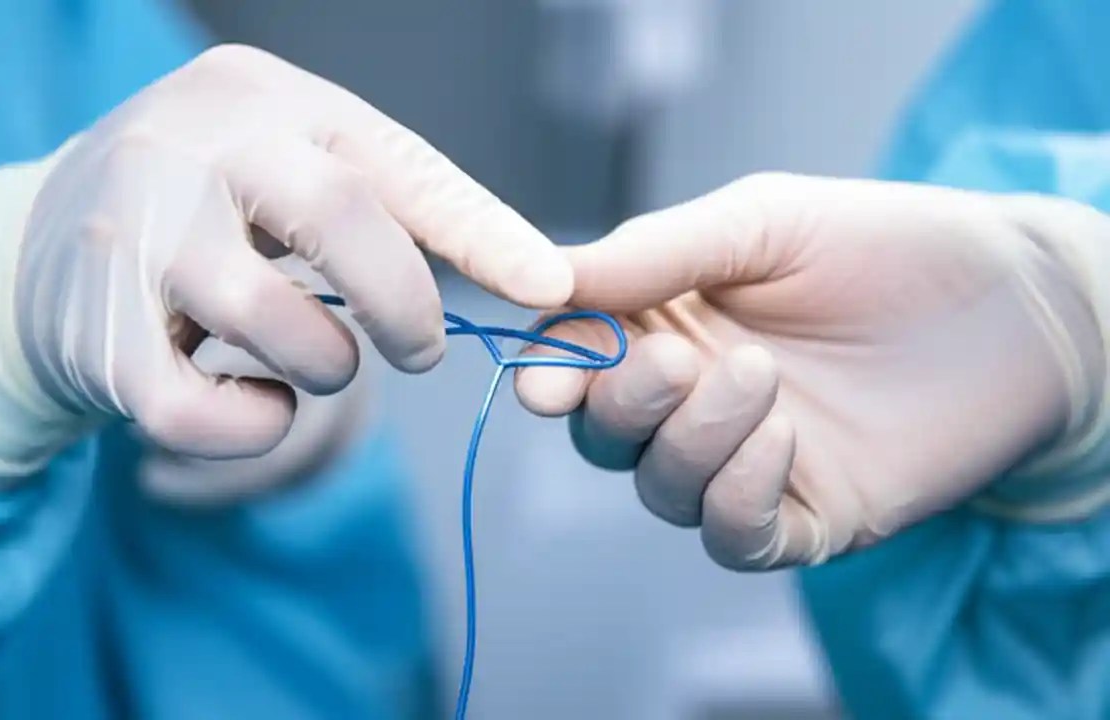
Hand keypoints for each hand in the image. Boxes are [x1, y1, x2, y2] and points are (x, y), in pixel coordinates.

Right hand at [0, 45, 571, 496]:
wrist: (40, 243)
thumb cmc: (206, 209)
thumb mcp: (289, 170)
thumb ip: (388, 205)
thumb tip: (532, 274)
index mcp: (262, 97)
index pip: (397, 165)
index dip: (485, 233)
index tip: (553, 288)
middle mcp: (191, 144)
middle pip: (338, 219)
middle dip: (403, 303)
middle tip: (420, 351)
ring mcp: (132, 231)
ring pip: (272, 319)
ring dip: (325, 365)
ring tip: (317, 360)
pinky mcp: (91, 328)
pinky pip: (198, 409)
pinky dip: (253, 426)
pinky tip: (258, 404)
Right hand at [515, 173, 1109, 568]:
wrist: (1016, 304)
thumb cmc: (886, 245)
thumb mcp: (763, 221)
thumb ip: (657, 252)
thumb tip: (551, 275)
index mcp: (666, 322)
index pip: (576, 359)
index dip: (551, 372)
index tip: (547, 382)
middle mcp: (693, 399)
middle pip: (604, 432)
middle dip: (622, 404)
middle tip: (677, 362)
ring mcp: (746, 462)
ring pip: (662, 487)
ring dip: (693, 441)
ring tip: (760, 377)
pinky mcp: (804, 516)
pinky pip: (735, 536)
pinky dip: (736, 497)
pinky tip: (781, 440)